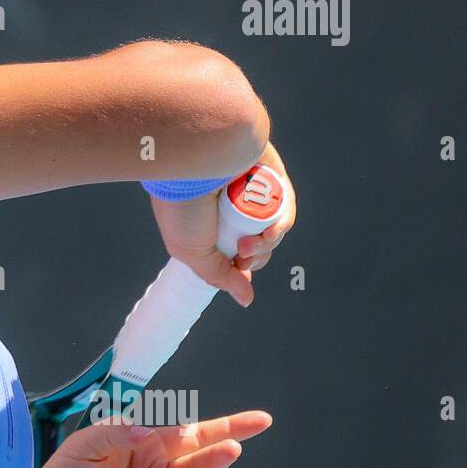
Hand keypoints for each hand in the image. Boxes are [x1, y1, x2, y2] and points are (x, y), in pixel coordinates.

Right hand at [148, 141, 296, 306]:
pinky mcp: (269, 175)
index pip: (241, 251)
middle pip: (262, 241)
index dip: (247, 263)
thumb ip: (220, 277)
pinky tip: (268, 227)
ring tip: (252, 240)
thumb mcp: (193, 253)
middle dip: (258, 254)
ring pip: (275, 225)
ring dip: (268, 241)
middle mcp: (234, 207)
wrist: (190, 168)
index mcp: (214, 224)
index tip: (241, 266)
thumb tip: (246, 299)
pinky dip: (281, 221)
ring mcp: (252, 190)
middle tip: (244, 252)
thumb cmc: (182, 209)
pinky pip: (285, 204)